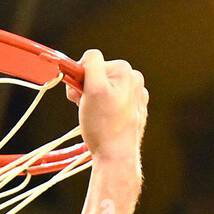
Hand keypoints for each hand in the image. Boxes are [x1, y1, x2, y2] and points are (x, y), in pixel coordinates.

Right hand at [66, 50, 147, 172]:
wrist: (116, 156)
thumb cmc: (103, 125)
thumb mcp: (92, 89)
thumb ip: (90, 64)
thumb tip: (88, 57)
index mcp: (124, 70)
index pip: (91, 63)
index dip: (79, 79)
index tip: (77, 96)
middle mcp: (134, 79)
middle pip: (98, 76)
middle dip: (86, 90)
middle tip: (84, 108)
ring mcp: (136, 96)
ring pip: (104, 91)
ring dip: (94, 101)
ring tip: (95, 118)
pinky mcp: (134, 111)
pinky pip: (113, 104)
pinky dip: (105, 111)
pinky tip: (105, 123)